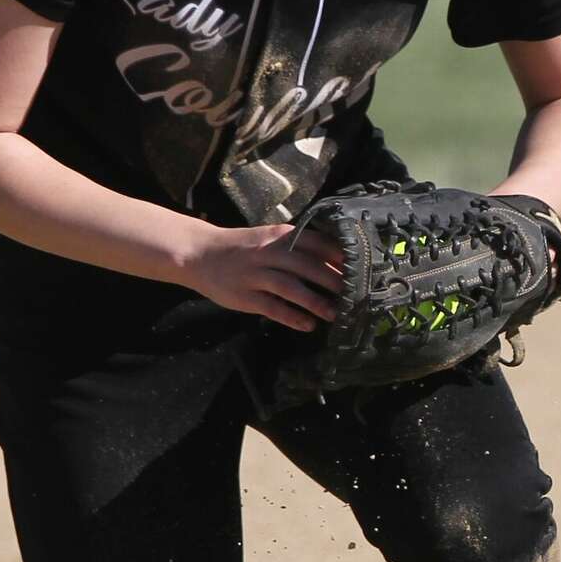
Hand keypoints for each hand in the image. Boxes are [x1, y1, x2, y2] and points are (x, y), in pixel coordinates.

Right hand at [184, 222, 342, 332]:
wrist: (200, 254)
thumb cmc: (243, 247)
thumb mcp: (270, 238)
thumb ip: (298, 246)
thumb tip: (337, 260)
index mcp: (279, 236)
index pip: (316, 243)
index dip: (339, 257)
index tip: (360, 269)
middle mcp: (269, 252)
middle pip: (308, 266)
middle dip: (333, 282)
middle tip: (354, 295)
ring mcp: (256, 275)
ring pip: (291, 288)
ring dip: (316, 302)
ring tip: (335, 315)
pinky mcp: (245, 296)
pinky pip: (272, 307)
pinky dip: (292, 317)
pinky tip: (308, 325)